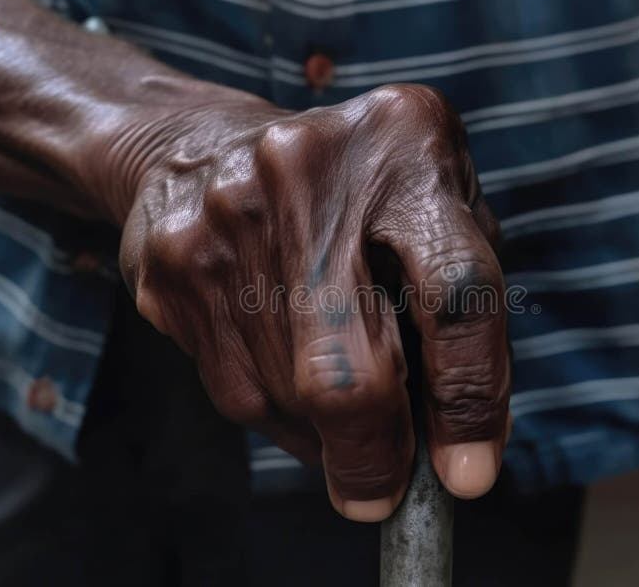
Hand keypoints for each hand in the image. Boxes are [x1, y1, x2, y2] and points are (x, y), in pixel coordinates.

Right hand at [112, 83, 510, 520]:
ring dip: (328, 436)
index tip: (469, 474)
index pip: (454, 291)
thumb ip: (461, 297)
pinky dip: (281, 415)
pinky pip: (233, 386)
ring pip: (286, 393)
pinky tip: (296, 387)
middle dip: (374, 456)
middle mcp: (306, 176)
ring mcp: (224, 220)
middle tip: (387, 495)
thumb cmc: (356, 186)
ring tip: (347, 416)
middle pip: (346, 367)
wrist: (203, 142)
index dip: (469, 396)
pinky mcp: (169, 266)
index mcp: (403, 149)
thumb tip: (458, 431)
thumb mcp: (434, 199)